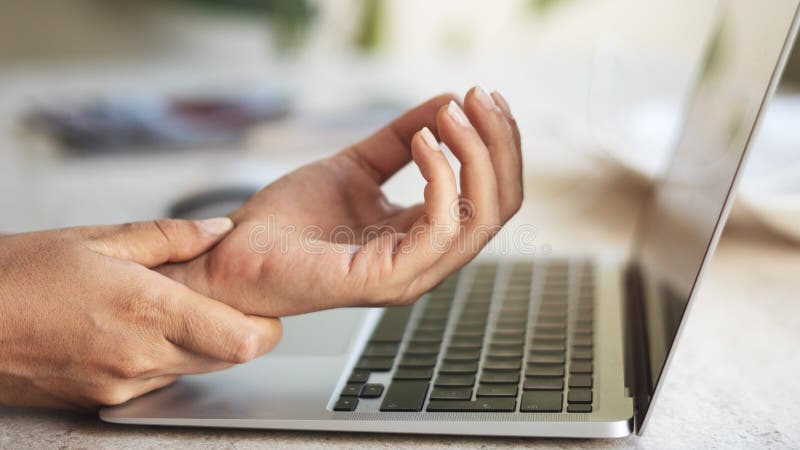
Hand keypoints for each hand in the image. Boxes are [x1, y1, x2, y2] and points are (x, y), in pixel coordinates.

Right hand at [0, 218, 280, 409]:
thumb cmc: (20, 275)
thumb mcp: (98, 238)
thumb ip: (171, 237)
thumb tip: (219, 230)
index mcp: (148, 310)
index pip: (243, 341)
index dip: (265, 327)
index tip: (263, 308)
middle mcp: (140, 357)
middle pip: (228, 358)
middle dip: (236, 332)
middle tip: (217, 301)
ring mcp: (121, 385)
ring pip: (193, 370)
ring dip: (197, 344)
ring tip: (163, 309)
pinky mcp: (103, 401)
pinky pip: (156, 381)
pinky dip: (162, 358)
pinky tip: (133, 330)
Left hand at [161, 87, 521, 316]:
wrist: (233, 255)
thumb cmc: (287, 222)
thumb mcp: (354, 165)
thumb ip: (400, 140)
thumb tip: (448, 102)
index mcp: (423, 237)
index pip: (490, 197)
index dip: (497, 144)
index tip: (482, 96)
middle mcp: (426, 259)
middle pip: (499, 206)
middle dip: (500, 144)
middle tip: (480, 97)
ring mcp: (410, 274)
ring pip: (481, 218)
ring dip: (477, 155)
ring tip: (454, 112)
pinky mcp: (385, 279)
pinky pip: (440, 228)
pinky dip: (440, 176)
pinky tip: (422, 142)